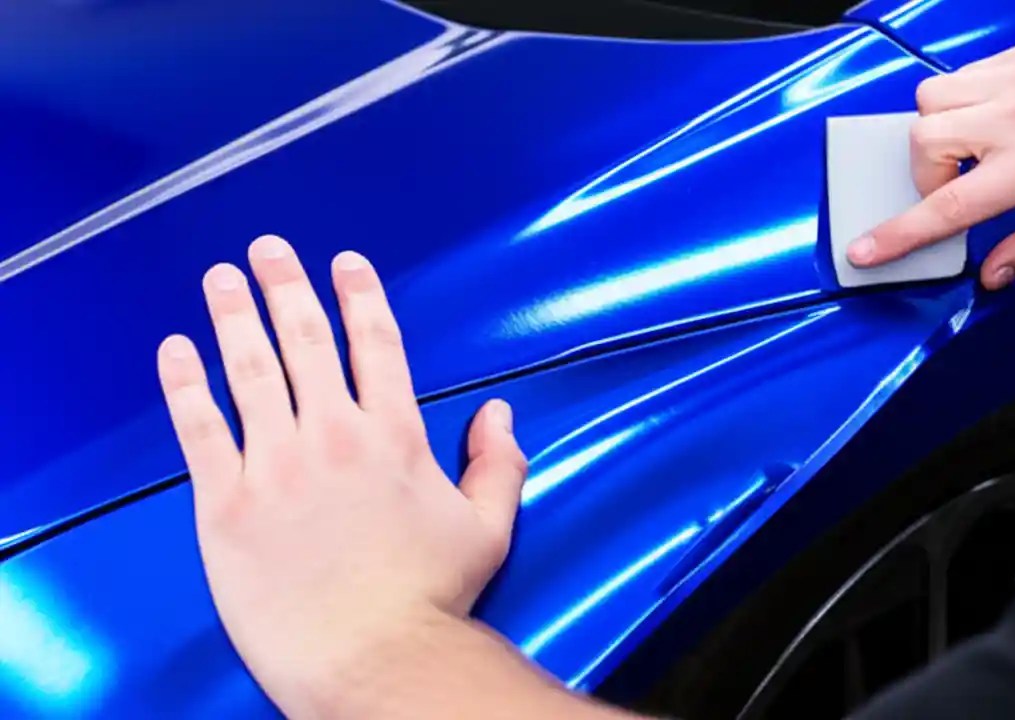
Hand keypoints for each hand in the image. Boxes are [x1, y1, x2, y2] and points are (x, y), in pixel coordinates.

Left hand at [157, 235, 527, 714]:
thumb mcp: (487, 527)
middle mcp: (334, 435)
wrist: (370, 658)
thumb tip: (498, 412)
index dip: (359, 296)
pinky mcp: (226, 503)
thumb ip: (498, 463)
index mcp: (395, 436)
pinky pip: (200, 429)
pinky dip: (185, 385)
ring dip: (234, 316)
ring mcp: (275, 466)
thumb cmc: (432, 598)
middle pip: (307, 342)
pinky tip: (176, 350)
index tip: (343, 263)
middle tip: (267, 248)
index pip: (376, 345)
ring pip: (250, 371)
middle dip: (287, 287)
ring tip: (220, 278)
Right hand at [847, 22, 1014, 288]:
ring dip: (936, 131)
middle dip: (923, 175)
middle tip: (956, 190)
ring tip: (970, 152)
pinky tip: (992, 121)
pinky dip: (961, 102)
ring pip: (930, 99)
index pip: (946, 208)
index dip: (898, 234)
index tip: (865, 248)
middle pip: (922, 141)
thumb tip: (995, 273)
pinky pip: (961, 75)